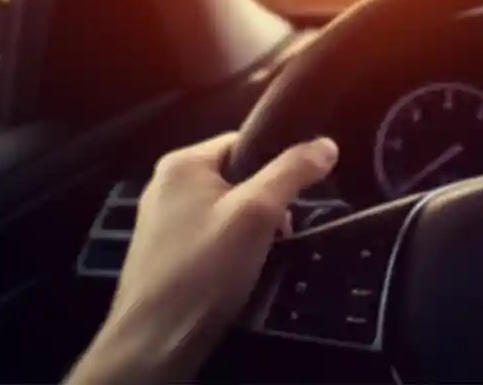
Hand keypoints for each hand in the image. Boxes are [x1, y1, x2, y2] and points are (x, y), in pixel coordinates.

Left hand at [67, 133, 337, 384]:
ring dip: (251, 227)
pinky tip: (238, 269)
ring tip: (262, 254)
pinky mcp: (163, 251)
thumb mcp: (258, 213)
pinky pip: (210, 233)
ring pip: (226, 208)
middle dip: (266, 202)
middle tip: (281, 231)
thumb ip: (292, 172)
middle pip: (237, 176)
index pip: (245, 142)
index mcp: (182, 163)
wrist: (156, 339)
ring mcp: (161, 220)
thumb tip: (326, 143)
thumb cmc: (206, 268)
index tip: (295, 197)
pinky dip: (230, 246)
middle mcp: (165, 184)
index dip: (277, 164)